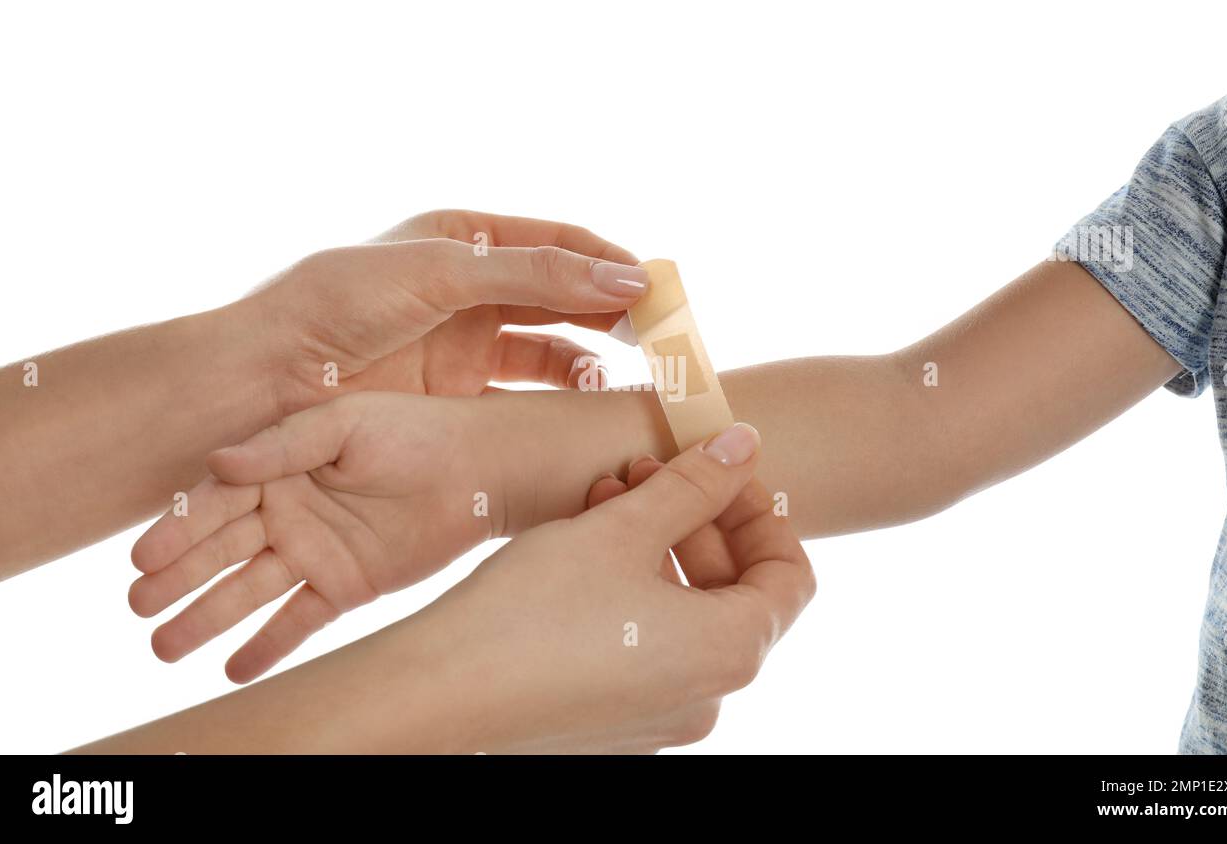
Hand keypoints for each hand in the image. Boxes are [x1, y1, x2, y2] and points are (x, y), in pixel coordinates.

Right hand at [130, 391, 508, 682]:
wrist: (477, 469)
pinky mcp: (346, 586)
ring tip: (163, 647)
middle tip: (139, 605)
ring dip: (207, 618)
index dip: (179, 529)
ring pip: (250, 591)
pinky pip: (299, 620)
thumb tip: (214, 463)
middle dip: (179, 579)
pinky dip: (268, 646)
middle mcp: (288, 512)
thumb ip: (281, 445)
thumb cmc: (412, 431)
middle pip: (223, 551)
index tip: (143, 558)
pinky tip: (233, 670)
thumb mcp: (344, 423)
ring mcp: (315, 552)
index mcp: (279, 468)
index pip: (217, 502)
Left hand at [244, 209, 645, 415]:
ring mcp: (464, 342)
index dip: (609, 260)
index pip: (557, 242)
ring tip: (632, 370)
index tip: (658, 286)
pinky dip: (560, 392)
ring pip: (550, 343)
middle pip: (562, 292)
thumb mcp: (443, 272)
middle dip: (613, 307)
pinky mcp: (456, 395)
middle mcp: (469, 288)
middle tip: (661, 331)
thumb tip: (628, 274)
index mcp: (462, 238)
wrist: (263, 382)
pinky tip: (585, 398)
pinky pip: (524, 388)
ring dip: (593, 353)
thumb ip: (535, 272)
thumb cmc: (339, 306)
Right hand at [419, 422, 815, 752]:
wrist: (436, 695)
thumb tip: (747, 447)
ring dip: (655, 549)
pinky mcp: (612, 725)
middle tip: (643, 471)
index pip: (790, 575)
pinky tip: (579, 552)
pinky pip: (645, 648)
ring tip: (601, 501)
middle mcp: (707, 698)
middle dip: (694, 520)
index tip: (715, 469)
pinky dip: (629, 594)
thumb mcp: (622, 529)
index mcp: (730, 652)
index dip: (759, 511)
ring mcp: (658, 719)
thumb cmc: (533, 612)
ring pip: (683, 615)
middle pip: (734, 593)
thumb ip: (696, 485)